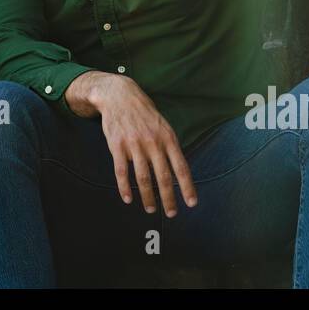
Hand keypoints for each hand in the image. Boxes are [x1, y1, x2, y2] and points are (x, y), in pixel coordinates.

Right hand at [65, 71, 196, 217]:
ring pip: (142, 178)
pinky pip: (121, 172)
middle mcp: (153, 142)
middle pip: (162, 177)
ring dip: (147, 197)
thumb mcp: (163, 125)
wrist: (119, 95)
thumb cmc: (144, 113)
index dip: (187, 187)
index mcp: (167, 138)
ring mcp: (134, 145)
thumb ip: (170, 147)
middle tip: (171, 214)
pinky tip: (128, 198)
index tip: (192, 203)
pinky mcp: (117, 146)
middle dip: (168, 198)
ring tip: (150, 209)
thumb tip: (178, 172)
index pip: (181, 167)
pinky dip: (124, 188)